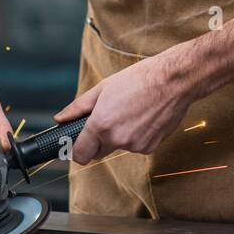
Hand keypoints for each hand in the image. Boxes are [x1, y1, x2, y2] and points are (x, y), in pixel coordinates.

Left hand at [53, 51, 190, 165]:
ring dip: (119, 135)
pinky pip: (135, 146)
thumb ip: (78, 107)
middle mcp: (117, 139)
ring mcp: (135, 146)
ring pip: (118, 147)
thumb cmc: (139, 79)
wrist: (173, 81)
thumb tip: (60, 119)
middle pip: (98, 153)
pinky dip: (136, 136)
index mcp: (101, 124)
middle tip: (107, 118)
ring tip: (130, 111)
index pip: (80, 155)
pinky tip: (143, 117)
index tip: (78, 143)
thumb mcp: (103, 87)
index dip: (77, 150)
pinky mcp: (150, 148)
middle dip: (98, 141)